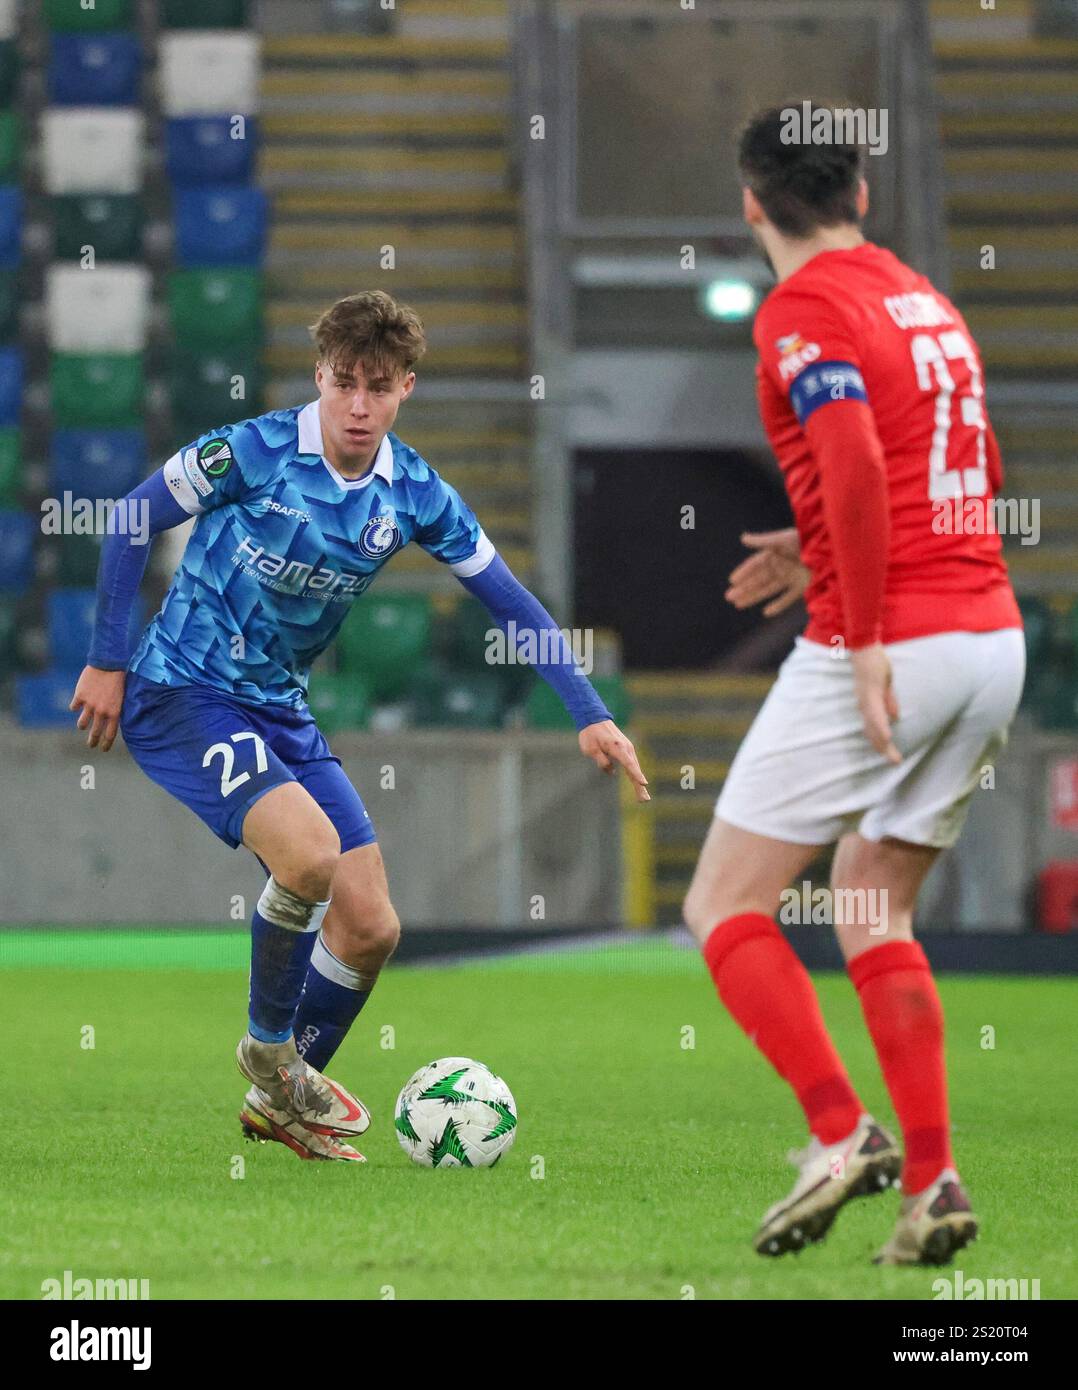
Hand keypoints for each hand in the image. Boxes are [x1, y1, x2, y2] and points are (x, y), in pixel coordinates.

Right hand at [70, 666, 125, 751]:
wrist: (108, 664)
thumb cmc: (118, 679)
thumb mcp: (121, 698)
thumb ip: (115, 709)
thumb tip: (112, 720)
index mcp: (115, 713)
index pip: (110, 734)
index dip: (106, 743)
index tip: (103, 749)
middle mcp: (101, 712)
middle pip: (95, 732)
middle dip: (92, 741)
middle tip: (91, 745)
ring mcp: (89, 705)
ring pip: (82, 723)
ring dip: (82, 725)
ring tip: (82, 726)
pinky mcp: (79, 696)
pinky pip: (74, 707)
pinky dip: (75, 706)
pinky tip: (76, 705)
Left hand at [579, 720, 649, 802]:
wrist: (595, 718)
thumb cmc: (591, 734)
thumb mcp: (591, 749)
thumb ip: (602, 761)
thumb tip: (612, 772)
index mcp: (617, 748)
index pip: (628, 764)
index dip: (636, 775)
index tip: (644, 784)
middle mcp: (626, 748)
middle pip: (635, 769)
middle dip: (640, 786)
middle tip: (645, 800)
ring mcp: (628, 748)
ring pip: (635, 768)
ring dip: (639, 782)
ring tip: (643, 797)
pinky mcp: (626, 748)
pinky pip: (632, 764)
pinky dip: (635, 774)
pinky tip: (638, 785)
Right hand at [725, 529, 809, 616]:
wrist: (833, 548)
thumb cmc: (808, 538)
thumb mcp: (785, 539)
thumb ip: (764, 541)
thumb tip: (742, 538)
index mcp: (777, 553)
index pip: (756, 564)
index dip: (744, 571)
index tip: (732, 580)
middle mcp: (782, 565)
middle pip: (759, 578)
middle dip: (744, 587)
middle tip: (729, 597)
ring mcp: (792, 576)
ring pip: (768, 589)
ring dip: (754, 596)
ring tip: (739, 604)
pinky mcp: (803, 585)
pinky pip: (788, 597)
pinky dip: (778, 605)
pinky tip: (766, 613)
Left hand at [849, 643, 900, 764]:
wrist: (863, 645)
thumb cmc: (873, 662)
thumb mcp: (883, 683)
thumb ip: (888, 699)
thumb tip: (895, 716)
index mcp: (868, 704)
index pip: (873, 728)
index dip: (881, 743)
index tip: (891, 756)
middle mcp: (864, 705)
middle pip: (872, 731)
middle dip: (884, 748)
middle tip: (895, 762)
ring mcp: (866, 699)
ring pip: (874, 725)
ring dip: (882, 742)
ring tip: (891, 756)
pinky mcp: (871, 691)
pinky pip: (876, 711)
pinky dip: (880, 724)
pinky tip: (887, 735)